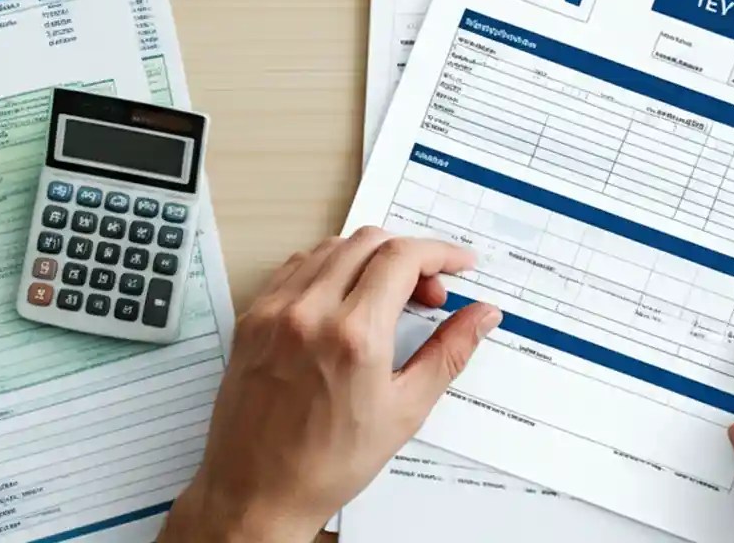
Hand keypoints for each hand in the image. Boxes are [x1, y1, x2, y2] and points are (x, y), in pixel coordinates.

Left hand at [159, 228, 501, 541]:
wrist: (257, 492)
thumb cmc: (327, 462)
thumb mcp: (405, 410)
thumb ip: (449, 352)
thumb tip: (482, 316)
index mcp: (354, 335)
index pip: (403, 257)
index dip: (441, 253)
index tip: (460, 264)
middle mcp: (310, 312)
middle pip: (370, 242)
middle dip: (410, 256)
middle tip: (429, 294)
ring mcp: (274, 312)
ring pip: (332, 247)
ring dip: (370, 258)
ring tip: (388, 298)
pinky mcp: (251, 319)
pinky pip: (296, 267)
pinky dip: (330, 268)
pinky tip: (345, 299)